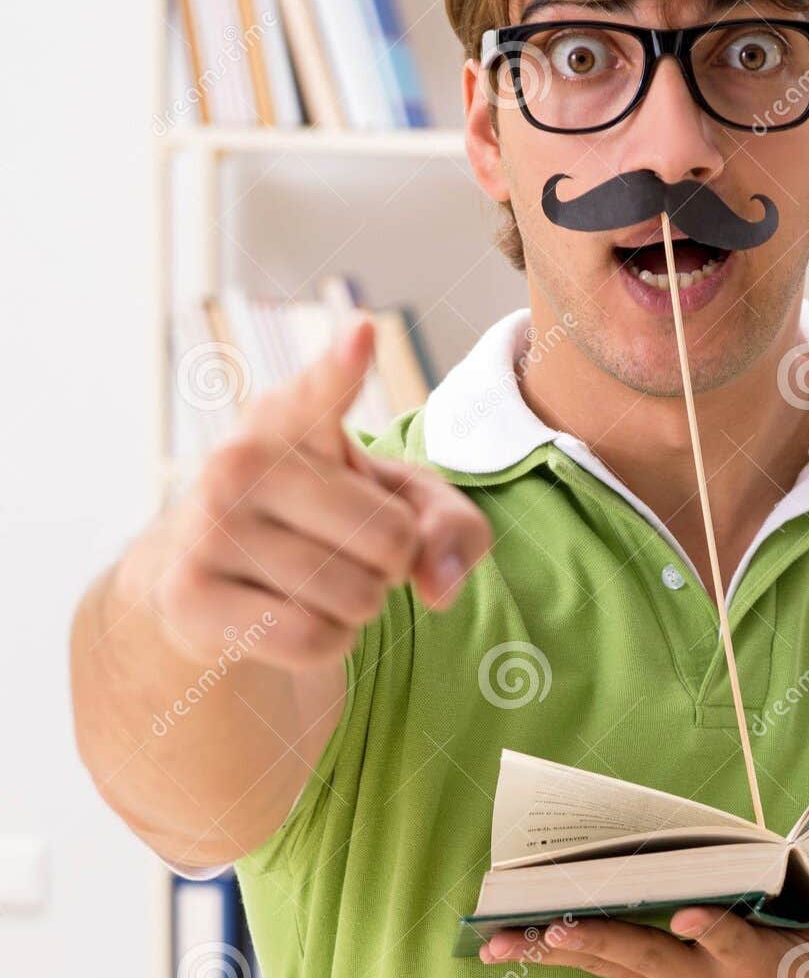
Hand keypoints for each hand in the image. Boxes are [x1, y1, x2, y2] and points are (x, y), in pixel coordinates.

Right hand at [150, 318, 490, 670]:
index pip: (323, 389)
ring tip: (317, 581)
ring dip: (360, 606)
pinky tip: (294, 617)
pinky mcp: (189, 594)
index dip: (343, 367)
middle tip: (347, 549)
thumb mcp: (399, 504)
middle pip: (391, 538)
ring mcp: (207, 525)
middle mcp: (240, 459)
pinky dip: (330, 642)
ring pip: (355, 596)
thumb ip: (451, 526)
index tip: (363, 335)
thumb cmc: (326, 525)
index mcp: (291, 417)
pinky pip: (315, 638)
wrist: (212, 581)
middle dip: (394, 563)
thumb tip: (439, 584)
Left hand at [478, 887, 808, 977]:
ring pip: (608, 964)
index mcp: (757, 965)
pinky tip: (505, 943)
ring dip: (553, 952)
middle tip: (557, 928)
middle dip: (602, 943)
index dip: (710, 931)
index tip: (688, 914)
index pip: (733, 944)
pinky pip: (598, 967)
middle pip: (648, 959)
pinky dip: (552, 953)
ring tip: (497, 939)